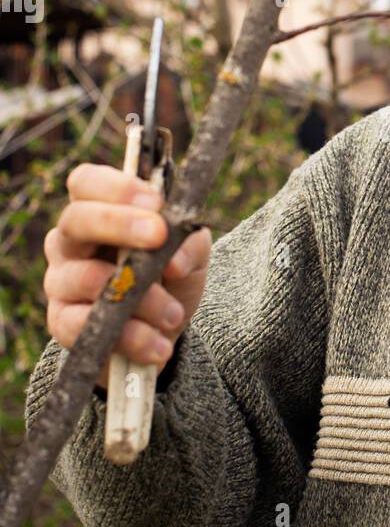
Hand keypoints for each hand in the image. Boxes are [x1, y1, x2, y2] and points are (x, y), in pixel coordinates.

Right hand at [43, 163, 212, 389]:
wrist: (160, 333)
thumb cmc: (169, 278)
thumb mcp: (190, 254)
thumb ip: (189, 243)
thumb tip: (174, 260)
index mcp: (98, 210)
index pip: (87, 182)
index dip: (117, 187)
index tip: (156, 203)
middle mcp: (70, 241)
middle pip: (76, 219)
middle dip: (119, 224)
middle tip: (159, 237)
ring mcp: (60, 281)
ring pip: (88, 278)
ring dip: (141, 297)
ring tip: (174, 315)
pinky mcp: (62, 322)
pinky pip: (85, 325)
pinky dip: (131, 336)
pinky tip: (158, 344)